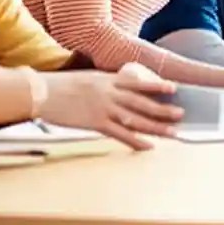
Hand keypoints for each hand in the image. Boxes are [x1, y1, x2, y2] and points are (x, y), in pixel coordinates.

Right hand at [38, 62, 182, 150]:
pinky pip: (120, 134)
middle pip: (143, 103)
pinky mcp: (96, 123)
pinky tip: (148, 146)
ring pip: (137, 119)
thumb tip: (113, 87)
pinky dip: (136, 141)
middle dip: (164, 109)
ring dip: (157, 126)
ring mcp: (104, 108)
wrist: (41, 92)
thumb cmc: (60, 86)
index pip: (138, 83)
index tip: (174, 88)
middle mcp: (110, 93)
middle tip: (181, 114)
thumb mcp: (86, 78)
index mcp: (108, 80)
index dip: (157, 86)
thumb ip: (103, 83)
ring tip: (173, 132)